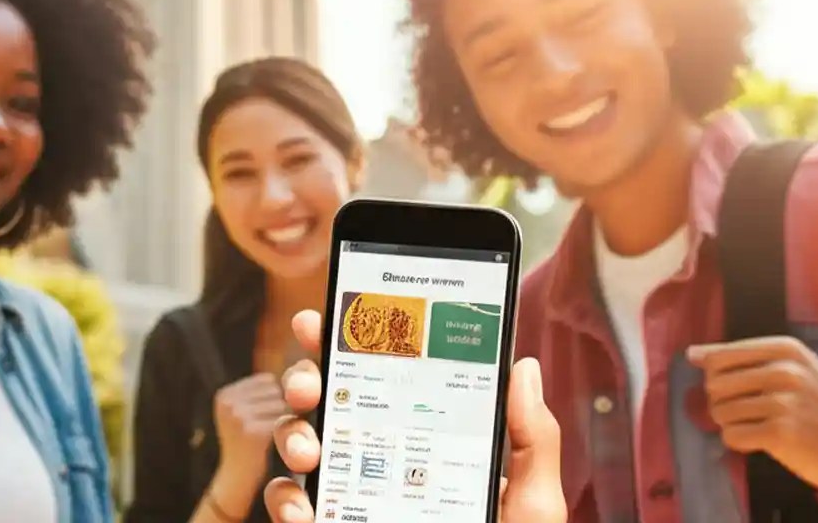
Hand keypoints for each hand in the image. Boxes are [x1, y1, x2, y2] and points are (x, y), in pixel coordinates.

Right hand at [208, 372, 289, 517]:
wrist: (236, 482)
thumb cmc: (247, 446)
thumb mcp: (242, 413)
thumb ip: (259, 394)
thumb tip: (297, 370)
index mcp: (225, 395)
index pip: (267, 380)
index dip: (275, 398)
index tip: (267, 417)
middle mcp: (229, 402)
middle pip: (277, 390)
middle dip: (281, 407)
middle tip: (270, 429)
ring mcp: (239, 416)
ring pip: (284, 405)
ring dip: (287, 419)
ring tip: (272, 437)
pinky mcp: (253, 432)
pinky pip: (286, 421)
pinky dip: (289, 432)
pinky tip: (278, 443)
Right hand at [264, 310, 565, 522]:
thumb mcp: (533, 503)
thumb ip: (530, 439)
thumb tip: (523, 365)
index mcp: (425, 436)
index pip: (384, 374)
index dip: (350, 338)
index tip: (328, 313)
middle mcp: (379, 458)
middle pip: (329, 398)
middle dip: (306, 376)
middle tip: (310, 379)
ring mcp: (349, 494)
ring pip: (299, 444)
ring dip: (292, 435)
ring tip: (310, 450)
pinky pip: (288, 506)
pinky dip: (285, 502)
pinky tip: (303, 508)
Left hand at [688, 336, 817, 490]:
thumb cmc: (817, 406)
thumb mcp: (791, 369)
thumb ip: (740, 357)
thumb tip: (691, 353)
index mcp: (785, 349)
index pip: (718, 357)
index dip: (716, 377)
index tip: (735, 388)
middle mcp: (784, 372)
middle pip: (713, 385)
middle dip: (723, 401)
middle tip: (749, 411)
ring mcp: (783, 403)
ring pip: (719, 412)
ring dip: (732, 423)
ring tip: (758, 425)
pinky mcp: (780, 434)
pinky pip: (730, 436)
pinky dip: (739, 442)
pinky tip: (761, 441)